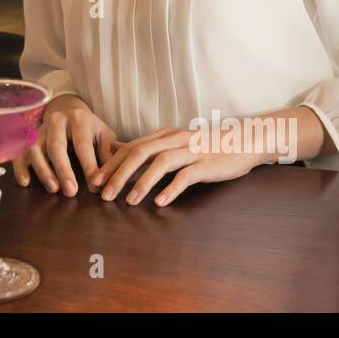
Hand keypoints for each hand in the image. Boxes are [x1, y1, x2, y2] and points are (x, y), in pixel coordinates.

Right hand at [10, 94, 116, 195]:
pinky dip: (21, 167)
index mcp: (79, 119)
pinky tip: (25, 182)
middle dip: (63, 170)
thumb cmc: (88, 126)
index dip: (89, 166)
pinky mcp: (28, 138)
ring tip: (53, 189)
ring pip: (36, 148)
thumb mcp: (102, 133)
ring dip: (43, 170)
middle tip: (71, 192)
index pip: (83, 144)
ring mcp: (40, 129)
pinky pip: (20, 152)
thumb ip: (108, 153)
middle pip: (57, 146)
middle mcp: (57, 122)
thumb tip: (113, 178)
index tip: (94, 186)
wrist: (66, 106)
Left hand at [90, 125, 269, 205]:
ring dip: (141, 182)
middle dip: (119, 174)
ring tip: (128, 201)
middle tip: (104, 194)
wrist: (242, 141)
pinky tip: (159, 202)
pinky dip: (171, 189)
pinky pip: (186, 176)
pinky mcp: (206, 164)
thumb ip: (148, 147)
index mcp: (164, 135)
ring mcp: (191, 151)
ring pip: (161, 163)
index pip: (131, 147)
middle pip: (140, 153)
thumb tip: (117, 149)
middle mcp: (174, 140)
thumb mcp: (173, 142)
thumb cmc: (205, 146)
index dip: (112, 163)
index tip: (95, 181)